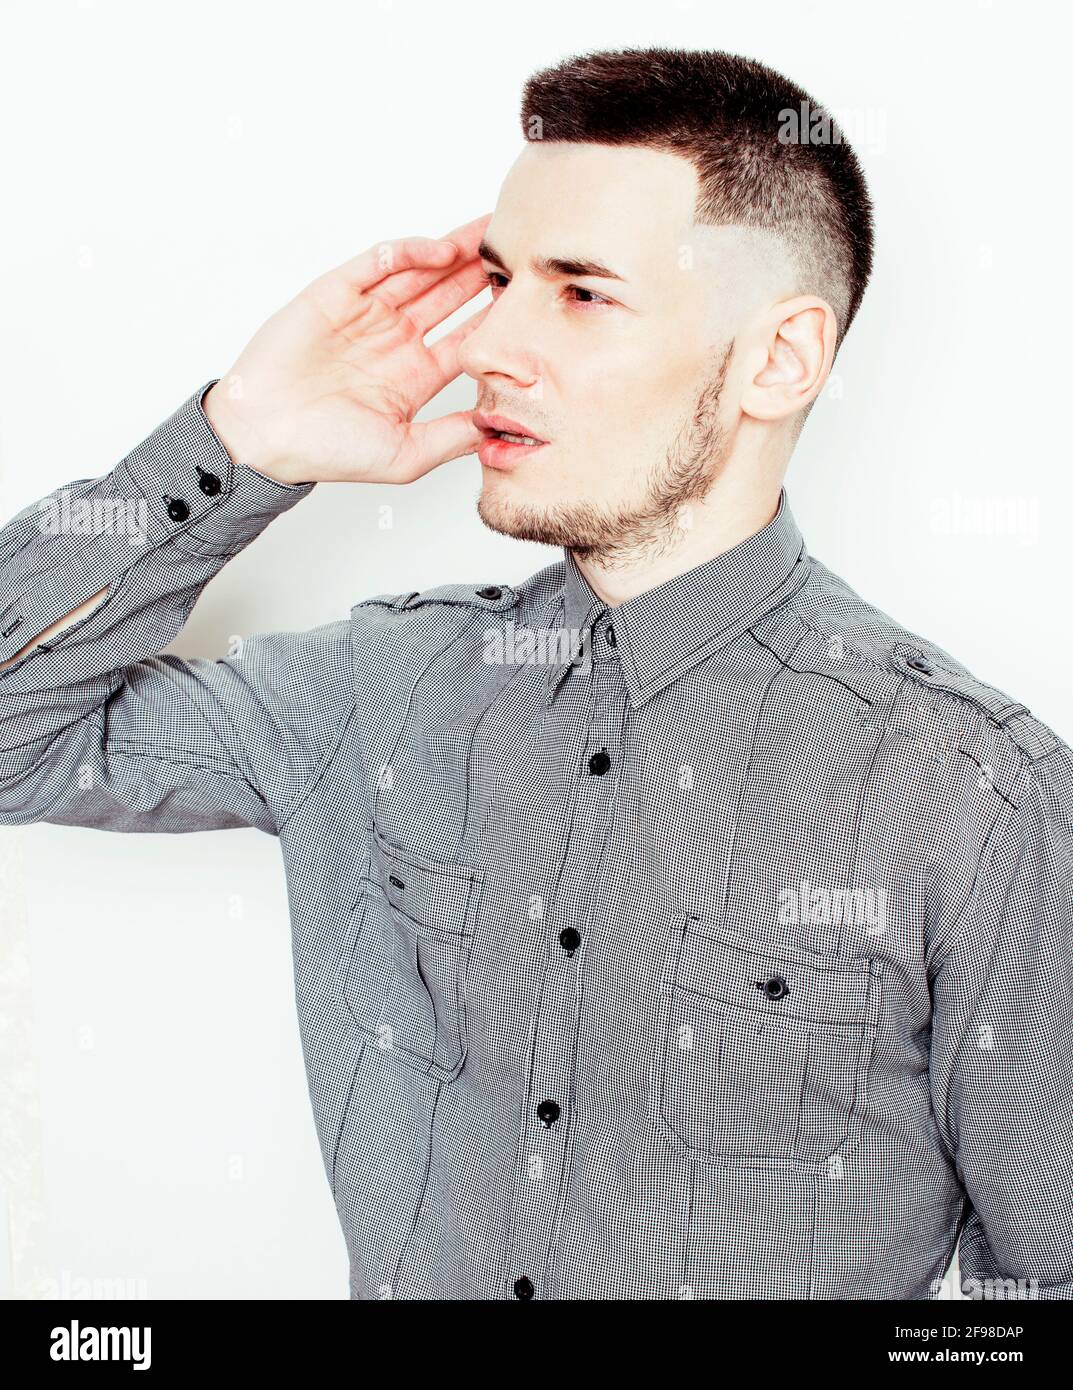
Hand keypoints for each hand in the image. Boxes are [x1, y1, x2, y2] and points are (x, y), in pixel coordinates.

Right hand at [202, 214, 491, 485]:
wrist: (264, 437)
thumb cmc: (325, 451)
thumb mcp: (405, 454)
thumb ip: (453, 437)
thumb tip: (501, 427)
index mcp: (413, 376)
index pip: (466, 338)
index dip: (496, 319)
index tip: (529, 303)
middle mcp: (393, 340)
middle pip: (449, 296)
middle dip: (481, 273)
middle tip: (518, 249)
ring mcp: (365, 314)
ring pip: (419, 273)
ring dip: (453, 252)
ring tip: (489, 233)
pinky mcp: (336, 293)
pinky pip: (377, 263)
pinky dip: (407, 252)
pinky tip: (438, 249)